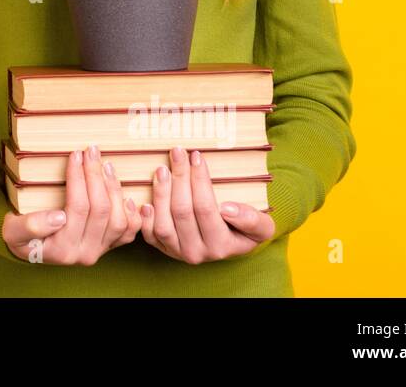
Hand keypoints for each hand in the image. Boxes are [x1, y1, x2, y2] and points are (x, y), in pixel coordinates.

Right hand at [2, 144, 141, 263]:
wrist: (30, 249)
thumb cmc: (20, 236)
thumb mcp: (12, 231)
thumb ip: (29, 225)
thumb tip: (58, 217)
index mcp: (62, 249)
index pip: (77, 208)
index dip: (78, 178)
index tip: (75, 154)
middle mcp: (85, 254)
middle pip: (100, 210)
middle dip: (96, 176)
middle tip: (91, 151)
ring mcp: (100, 251)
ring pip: (119, 220)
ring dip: (114, 189)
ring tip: (105, 165)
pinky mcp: (109, 247)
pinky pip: (130, 232)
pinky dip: (132, 213)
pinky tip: (125, 192)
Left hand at [139, 145, 275, 262]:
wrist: (228, 246)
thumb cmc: (244, 230)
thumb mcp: (261, 227)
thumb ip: (252, 220)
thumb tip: (227, 208)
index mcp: (221, 246)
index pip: (205, 208)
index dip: (199, 180)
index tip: (197, 156)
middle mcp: (197, 253)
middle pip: (182, 212)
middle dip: (179, 178)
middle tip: (177, 152)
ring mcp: (177, 252)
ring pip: (163, 223)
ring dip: (160, 193)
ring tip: (161, 169)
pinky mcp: (162, 249)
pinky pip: (149, 235)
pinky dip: (145, 217)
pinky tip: (144, 199)